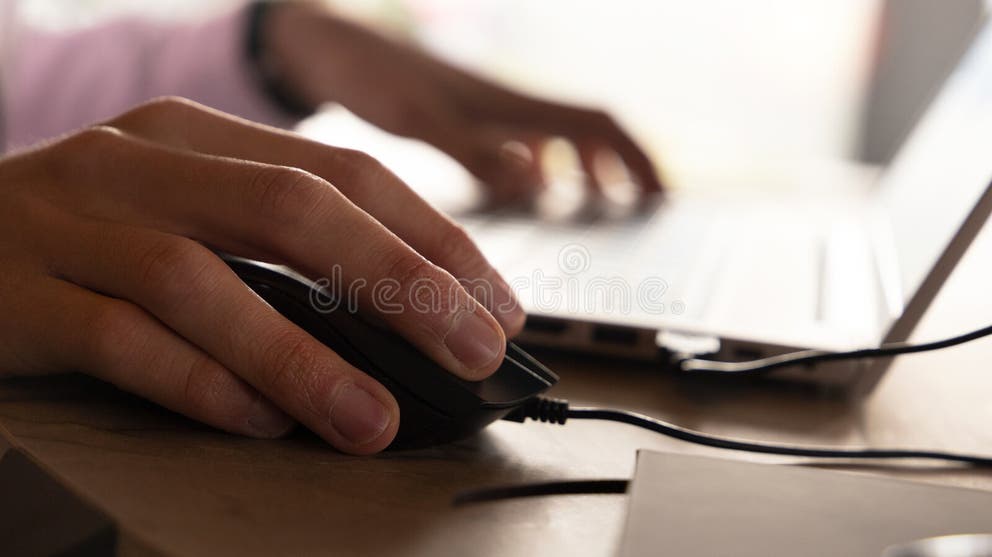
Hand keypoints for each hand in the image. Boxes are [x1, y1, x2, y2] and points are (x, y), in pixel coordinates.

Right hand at [0, 97, 523, 453]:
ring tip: (374, 418)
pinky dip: (200, 383)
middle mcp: (139, 166)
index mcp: (196, 137)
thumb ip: (277, 252)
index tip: (493, 304)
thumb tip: (403, 321)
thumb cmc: (87, 238)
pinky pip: (122, 342)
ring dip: (303, 358)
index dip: (429, 239)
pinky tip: (258, 420)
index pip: (343, 175)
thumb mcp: (187, 213)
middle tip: (470, 350)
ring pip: (204, 282)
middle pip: (290, 211)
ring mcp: (74, 226)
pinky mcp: (21, 298)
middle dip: (396, 283)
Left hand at [262, 2, 662, 203]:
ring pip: (556, 142)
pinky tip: (524, 194)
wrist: (324, 47)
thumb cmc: (371, 78)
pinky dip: (537, 173)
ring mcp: (487, 113)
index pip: (599, 125)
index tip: (664, 196)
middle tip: (644, 209)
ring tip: (598, 209)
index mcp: (512, 107)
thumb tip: (537, 177)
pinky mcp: (461, 121)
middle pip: (588, 132)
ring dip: (584, 173)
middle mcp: (509, 108)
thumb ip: (478, 150)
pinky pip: (518, 147)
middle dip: (623, 169)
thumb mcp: (423, 120)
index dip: (637, 159)